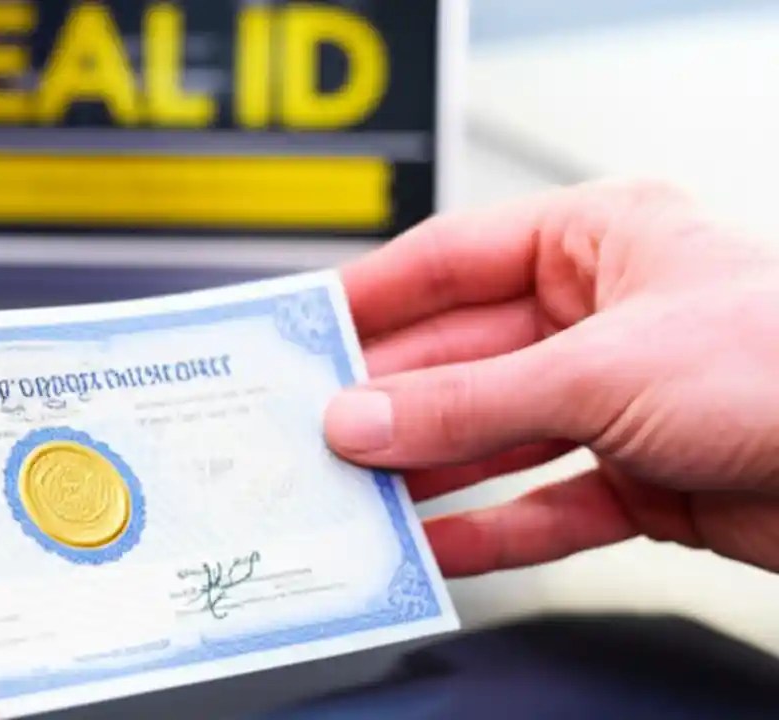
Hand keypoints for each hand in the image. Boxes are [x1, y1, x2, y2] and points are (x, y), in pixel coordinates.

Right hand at [325, 180, 778, 575]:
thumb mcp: (598, 372)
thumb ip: (468, 403)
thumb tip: (362, 419)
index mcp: (597, 242)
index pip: (452, 261)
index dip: (373, 300)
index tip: (308, 334)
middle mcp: (603, 317)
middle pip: (465, 360)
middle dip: (394, 404)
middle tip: (316, 436)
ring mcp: (621, 401)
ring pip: (497, 437)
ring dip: (431, 473)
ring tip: (358, 497)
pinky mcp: (644, 477)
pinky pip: (544, 504)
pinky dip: (492, 530)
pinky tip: (437, 547)